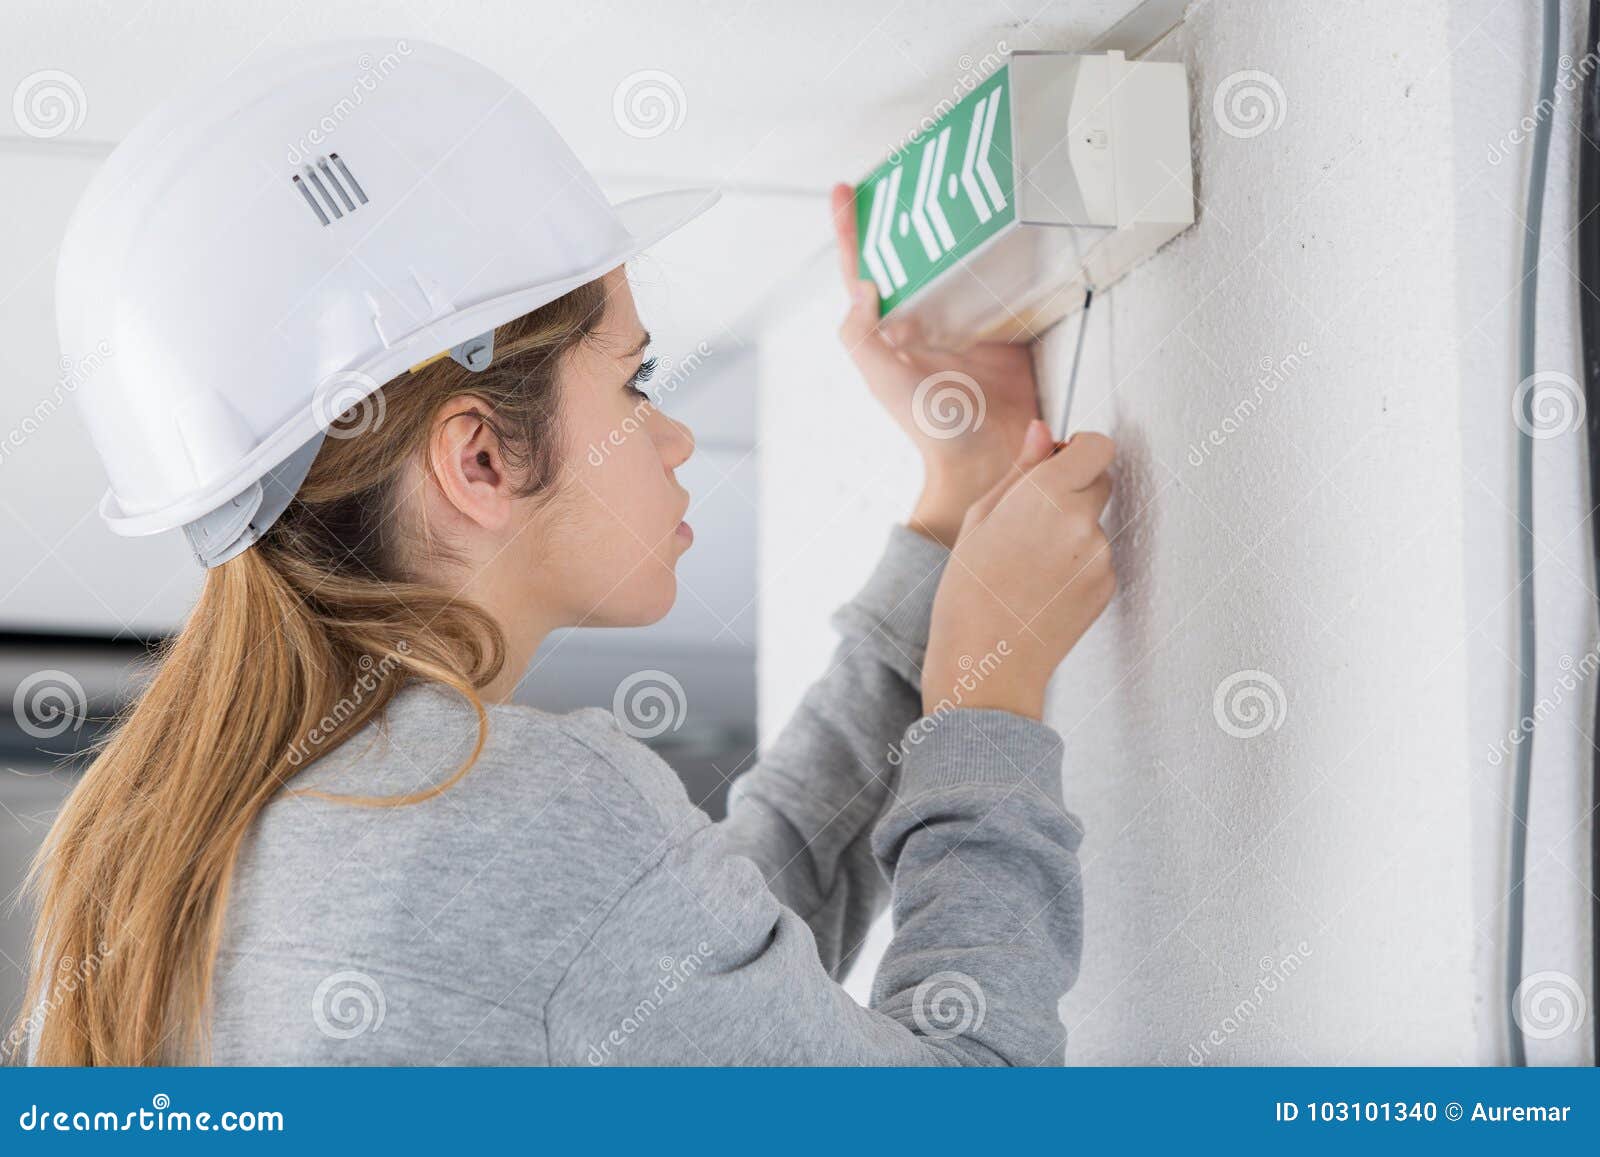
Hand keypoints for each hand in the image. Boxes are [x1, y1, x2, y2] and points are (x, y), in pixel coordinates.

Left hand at [831, 182, 1041, 547]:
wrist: (990, 460)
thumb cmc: (929, 426)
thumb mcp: (883, 381)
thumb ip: (862, 336)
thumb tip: (863, 283)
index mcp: (888, 331)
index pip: (862, 272)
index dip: (850, 231)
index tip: (843, 190)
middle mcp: (923, 321)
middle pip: (911, 256)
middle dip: (908, 215)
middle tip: (912, 170)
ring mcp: (964, 322)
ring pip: (955, 263)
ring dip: (955, 229)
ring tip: (958, 187)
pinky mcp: (1006, 328)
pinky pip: (1003, 283)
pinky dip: (1004, 257)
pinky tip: (1007, 231)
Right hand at [922, 420, 1115, 719]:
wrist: (987, 662)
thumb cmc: (969, 589)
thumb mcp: (980, 519)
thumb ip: (1020, 470)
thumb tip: (1044, 432)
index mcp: (1048, 493)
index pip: (1098, 446)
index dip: (1079, 450)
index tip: (1059, 463)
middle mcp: (1082, 520)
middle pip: (1102, 481)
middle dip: (1074, 489)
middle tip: (1031, 519)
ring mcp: (1100, 556)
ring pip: (1094, 524)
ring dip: (1071, 532)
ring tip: (1027, 565)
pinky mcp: (1107, 586)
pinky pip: (1096, 559)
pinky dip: (1076, 566)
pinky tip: (1042, 588)